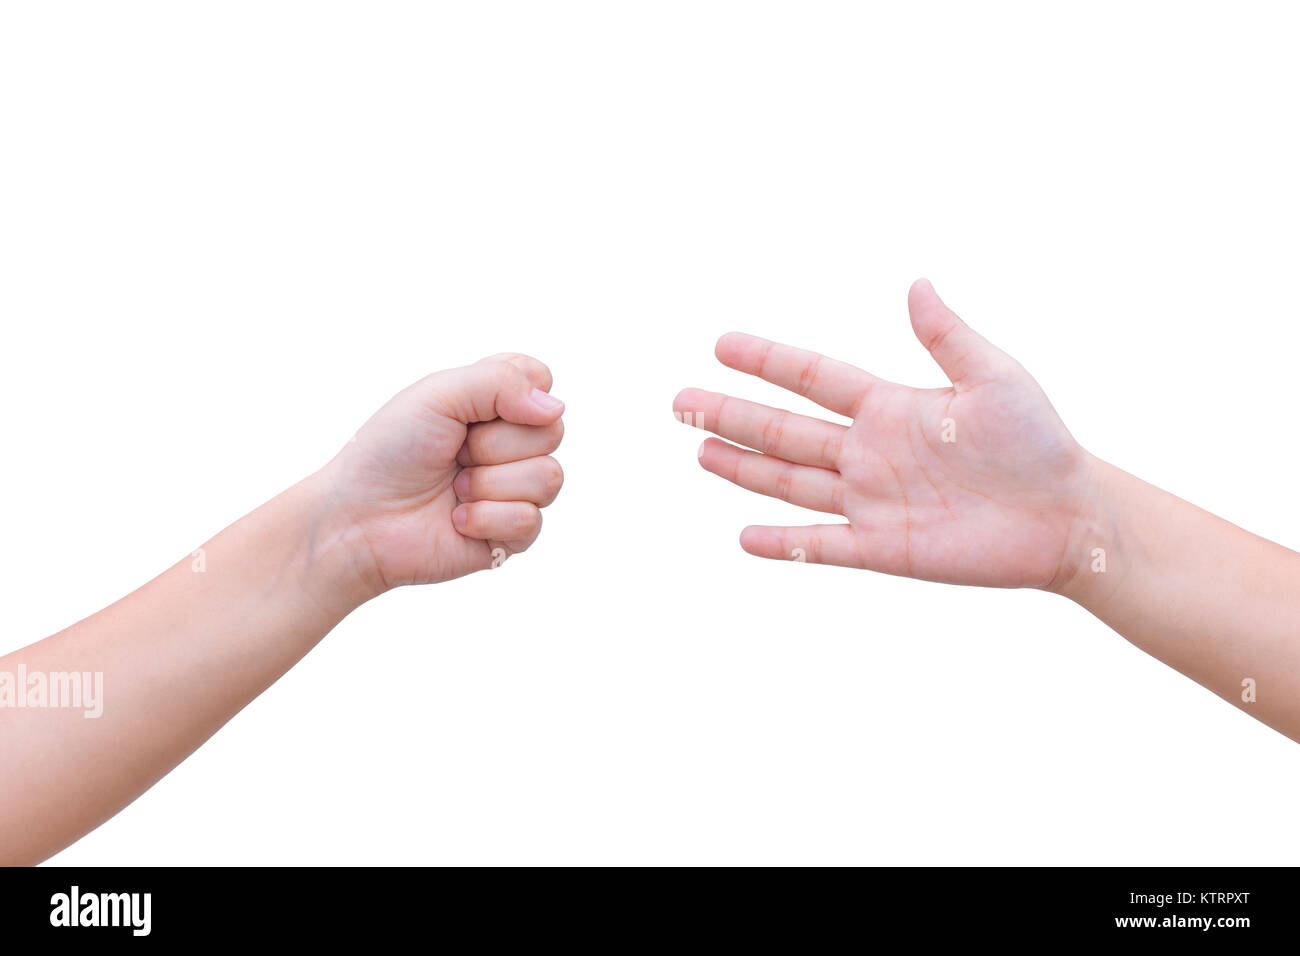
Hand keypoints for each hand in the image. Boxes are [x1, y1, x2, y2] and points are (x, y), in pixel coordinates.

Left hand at [321, 353, 564, 591]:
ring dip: (490, 485)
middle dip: (494, 445)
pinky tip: (456, 520)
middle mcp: (510, 444)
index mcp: (493, 403)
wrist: (358, 519)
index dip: (515, 395)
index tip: (471, 409)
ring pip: (549, 478)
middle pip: (552, 432)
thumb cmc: (388, 453)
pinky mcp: (511, 535)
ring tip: (454, 490)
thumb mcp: (437, 394)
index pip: (541, 381)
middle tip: (454, 454)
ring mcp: (514, 490)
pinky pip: (531, 521)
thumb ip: (501, 382)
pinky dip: (487, 519)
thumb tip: (556, 408)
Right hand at [674, 280, 1096, 589]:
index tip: (721, 344)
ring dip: (743, 468)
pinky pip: (822, 546)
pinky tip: (744, 537)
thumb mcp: (996, 378)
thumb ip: (949, 337)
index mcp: (891, 407)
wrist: (1068, 515)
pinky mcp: (884, 549)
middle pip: (784, 430)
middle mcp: (869, 452)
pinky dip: (784, 546)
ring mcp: (871, 502)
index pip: (814, 378)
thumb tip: (916, 284)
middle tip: (680, 402)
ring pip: (790, 482)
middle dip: (731, 415)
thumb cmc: (1040, 442)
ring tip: (699, 451)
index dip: (768, 361)